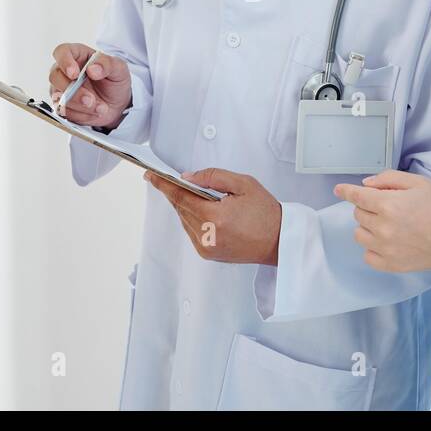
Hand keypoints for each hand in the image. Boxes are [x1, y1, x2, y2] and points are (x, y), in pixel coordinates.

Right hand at [48, 43, 131, 129]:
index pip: (62, 52)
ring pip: (58, 98)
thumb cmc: (114, 81)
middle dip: (73, 92)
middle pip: (55, 77)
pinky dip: (82, 115)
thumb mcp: (119, 69)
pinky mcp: (61, 106)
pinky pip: (64, 113)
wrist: (116, 104)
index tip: (75, 74)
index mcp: (77, 55)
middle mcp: (64, 71)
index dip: (65, 61)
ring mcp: (60, 89)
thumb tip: (92, 69)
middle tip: (90, 100)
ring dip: (80, 106)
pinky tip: (95, 112)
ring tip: (101, 108)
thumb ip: (107, 64)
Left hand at [144, 168, 281, 265]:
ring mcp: (206, 247)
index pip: (180, 196)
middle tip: (168, 179)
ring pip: (184, 220)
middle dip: (176, 192)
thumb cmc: (266, 213)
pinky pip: (191, 231)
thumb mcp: (243, 184)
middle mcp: (207, 235)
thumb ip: (212, 177)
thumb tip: (188, 178)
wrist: (280, 241)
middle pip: (181, 208)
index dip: (163, 185)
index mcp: (215, 217)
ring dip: (185, 206)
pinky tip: (203, 210)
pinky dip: (192, 219)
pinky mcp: (208, 254)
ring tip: (194, 194)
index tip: (150, 176)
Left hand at [334, 170, 430, 275]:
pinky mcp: (392, 265)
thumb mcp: (420, 183)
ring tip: (388, 224)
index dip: (346, 191)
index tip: (339, 190)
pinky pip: (368, 256)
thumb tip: (367, 184)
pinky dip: (373, 248)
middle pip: (358, 214)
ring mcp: (386, 249)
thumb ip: (389, 179)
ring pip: (360, 235)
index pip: (357, 197)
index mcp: (388, 205)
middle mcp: (382, 228)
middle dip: (368, 206)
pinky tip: (387, 242)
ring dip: (368, 227)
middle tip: (388, 206)